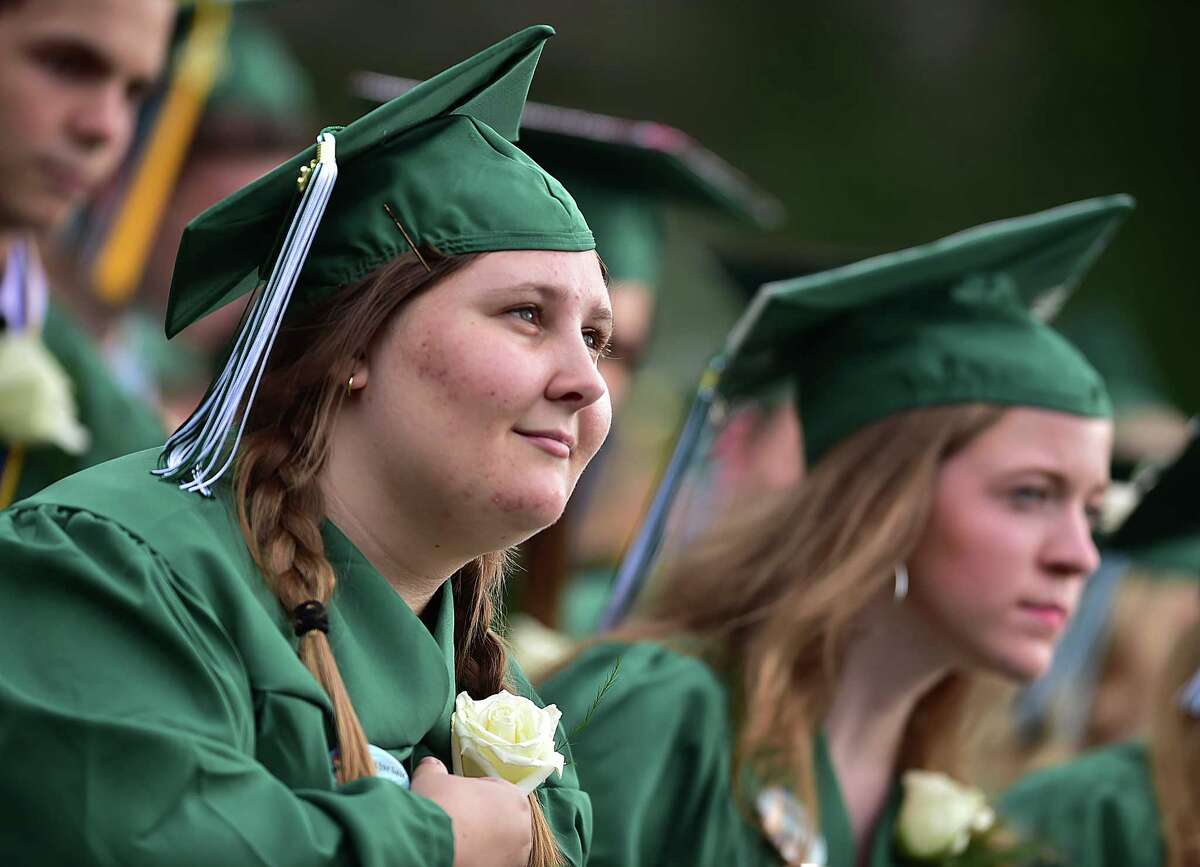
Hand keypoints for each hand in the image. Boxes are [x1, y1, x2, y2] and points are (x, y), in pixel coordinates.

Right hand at [412, 757, 531, 866]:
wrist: (433, 841)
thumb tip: (430, 765)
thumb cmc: (441, 805)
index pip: (499, 794)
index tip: (462, 802)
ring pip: (500, 847)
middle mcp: (522, 828)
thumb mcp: (434, 779)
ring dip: (485, 845)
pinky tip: (464, 857)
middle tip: (461, 823)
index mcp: (514, 797)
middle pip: (503, 822)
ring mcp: (516, 855)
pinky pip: (494, 864)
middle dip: (484, 822)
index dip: (478, 797)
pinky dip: (481, 861)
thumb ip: (436, 770)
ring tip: (461, 843)